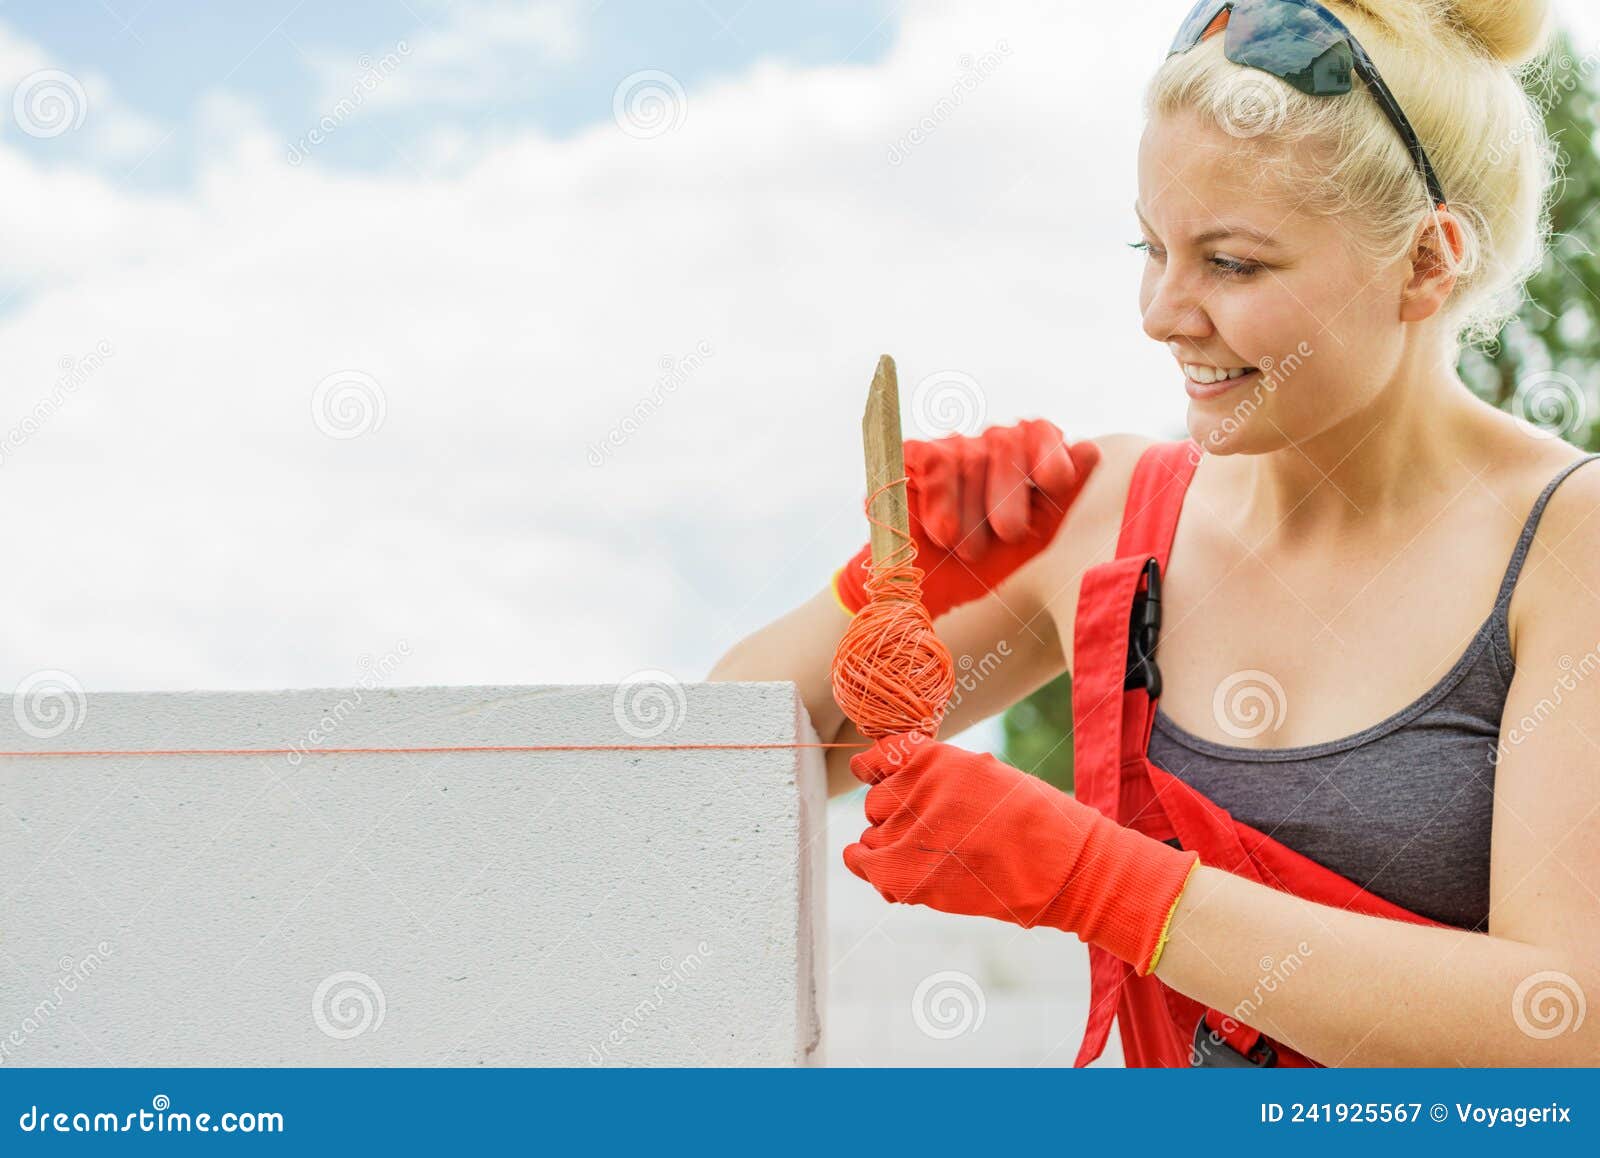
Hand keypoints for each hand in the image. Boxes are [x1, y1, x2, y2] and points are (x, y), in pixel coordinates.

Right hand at [831, 420, 1099, 619]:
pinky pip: (937, 462)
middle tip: (1007, 532)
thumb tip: (1089, 450)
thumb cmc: (976, 567)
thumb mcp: (1029, 541)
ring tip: (965, 547)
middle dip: (1009, 493)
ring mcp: (947, 450)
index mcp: (1018, 464)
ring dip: (971, 514)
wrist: (921, 592)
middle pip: (1007, 442)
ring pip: (970, 458)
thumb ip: (1061, 498)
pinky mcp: (912, 457)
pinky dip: (942, 501)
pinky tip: (941, 531)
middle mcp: (983, 449)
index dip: (1049, 451)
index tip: (1052, 481)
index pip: (1040, 432)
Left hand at [842, 733, 1199, 974]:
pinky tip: (890, 872)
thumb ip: (939, 777)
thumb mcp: (985, 776)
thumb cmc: (1032, 822)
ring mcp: (910, 832)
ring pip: (872, 835)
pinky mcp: (907, 872)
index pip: (879, 755)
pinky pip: (864, 862)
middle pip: (876, 802)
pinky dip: (870, 867)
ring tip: (928, 857)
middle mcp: (918, 789)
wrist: (1064, 868)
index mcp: (938, 758)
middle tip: (929, 833)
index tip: (882, 780)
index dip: (879, 771)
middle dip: (894, 816)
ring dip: (889, 846)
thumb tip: (892, 778)